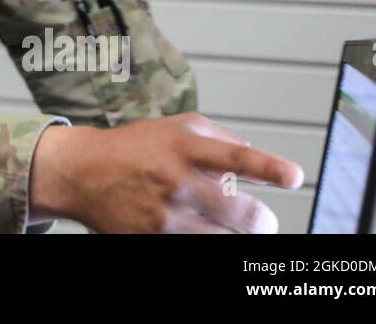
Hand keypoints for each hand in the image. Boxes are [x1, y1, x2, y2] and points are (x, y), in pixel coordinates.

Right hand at [29, 112, 303, 232]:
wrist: (82, 173)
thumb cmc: (132, 148)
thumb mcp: (174, 127)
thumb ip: (219, 138)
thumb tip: (257, 157)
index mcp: (183, 148)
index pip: (235, 157)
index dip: (269, 168)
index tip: (293, 176)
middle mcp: (176, 182)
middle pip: (242, 213)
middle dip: (262, 220)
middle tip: (262, 219)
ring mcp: (164, 216)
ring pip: (224, 239)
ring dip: (234, 234)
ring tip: (228, 224)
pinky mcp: (152, 240)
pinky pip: (196, 248)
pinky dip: (206, 239)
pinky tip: (198, 228)